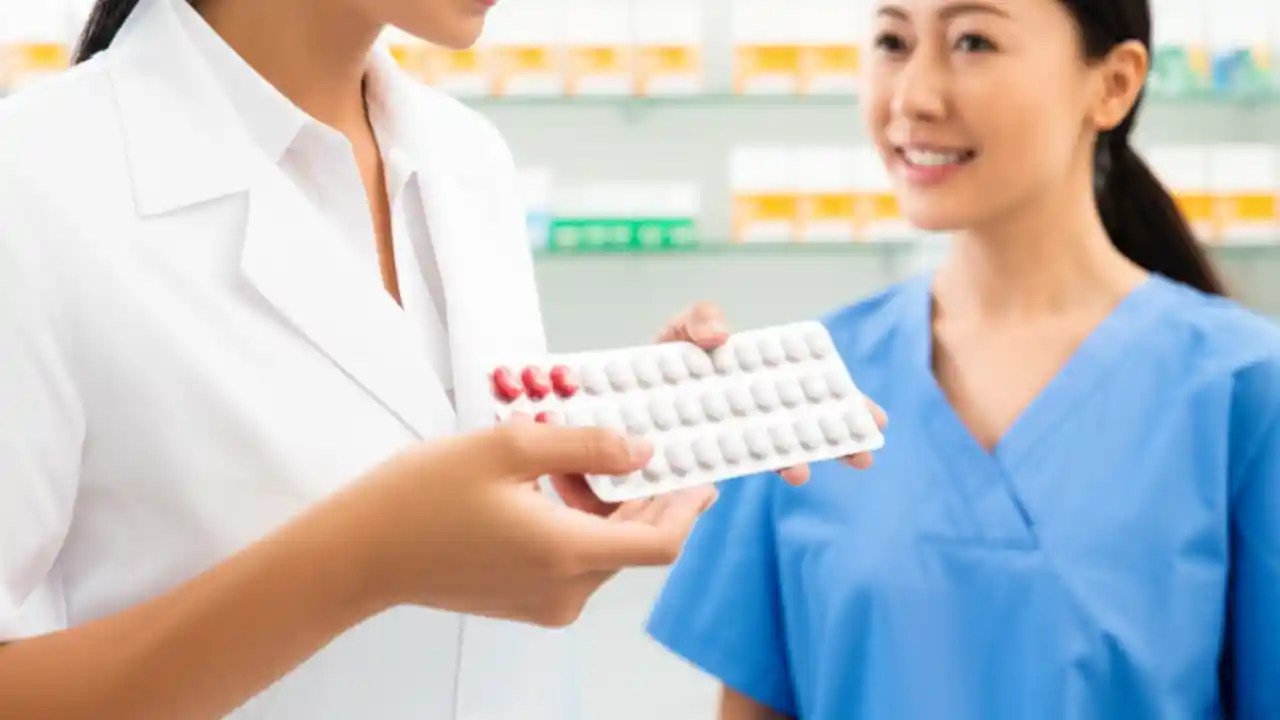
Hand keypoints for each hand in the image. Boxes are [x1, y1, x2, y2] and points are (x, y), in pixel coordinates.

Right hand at [339, 423, 715, 627]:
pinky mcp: (527, 604)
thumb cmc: (423, 497)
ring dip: (609, 508)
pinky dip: (581, 526)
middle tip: (646, 449)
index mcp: (566, 552)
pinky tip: (554, 489)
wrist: (361, 554)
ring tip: (577, 460)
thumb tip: (642, 449)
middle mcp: (565, 590)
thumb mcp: (509, 446)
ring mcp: (546, 604)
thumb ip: (586, 446)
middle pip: (636, 544)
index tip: (702, 473)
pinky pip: (576, 563)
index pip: (660, 542)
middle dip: (648, 496)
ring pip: (605, 551)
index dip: (688, 507)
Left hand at [657, 302, 887, 485]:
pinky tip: (737, 477)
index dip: (845, 404)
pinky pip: (722, 468)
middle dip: (835, 440)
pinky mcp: (699, 462)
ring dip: (789, 460)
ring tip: (798, 472)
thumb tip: (723, 338)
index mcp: (761, 380)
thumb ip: (700, 319)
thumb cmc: (658, 358)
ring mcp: (728, 439)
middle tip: (863, 457)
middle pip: (802, 426)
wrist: (614, 394)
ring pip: (768, 452)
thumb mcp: (679, 327)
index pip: (811, 391)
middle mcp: (752, 414)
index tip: (874, 420)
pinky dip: (733, 472)